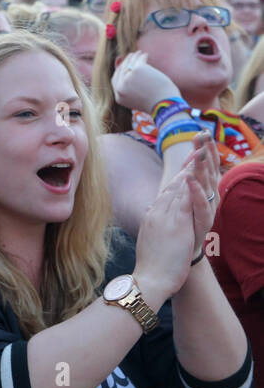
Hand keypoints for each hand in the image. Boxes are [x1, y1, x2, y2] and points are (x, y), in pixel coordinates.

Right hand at [112, 51, 181, 115]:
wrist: (165, 105)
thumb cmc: (157, 104)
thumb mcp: (139, 99)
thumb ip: (132, 90)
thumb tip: (130, 75)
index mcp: (119, 97)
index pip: (115, 81)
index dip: (119, 72)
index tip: (124, 66)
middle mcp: (121, 87)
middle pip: (120, 71)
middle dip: (125, 63)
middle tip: (130, 57)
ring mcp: (128, 78)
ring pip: (129, 64)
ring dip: (133, 57)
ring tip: (139, 54)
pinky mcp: (137, 70)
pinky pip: (138, 60)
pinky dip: (142, 56)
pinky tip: (145, 55)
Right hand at [135, 150, 201, 299]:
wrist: (148, 280)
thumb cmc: (151, 266)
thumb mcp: (149, 239)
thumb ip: (152, 225)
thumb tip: (150, 216)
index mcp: (152, 216)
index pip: (166, 190)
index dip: (178, 175)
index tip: (187, 164)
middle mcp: (156, 212)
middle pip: (172, 184)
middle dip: (185, 166)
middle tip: (196, 150)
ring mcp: (164, 217)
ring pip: (177, 188)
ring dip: (189, 170)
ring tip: (199, 154)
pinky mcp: (174, 224)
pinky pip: (183, 201)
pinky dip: (189, 186)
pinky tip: (196, 175)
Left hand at [186, 133, 219, 256]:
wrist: (178, 256)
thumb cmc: (181, 226)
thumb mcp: (181, 200)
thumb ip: (184, 182)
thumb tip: (187, 163)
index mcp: (202, 192)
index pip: (204, 166)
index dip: (204, 149)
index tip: (201, 131)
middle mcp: (208, 199)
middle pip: (209, 172)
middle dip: (207, 152)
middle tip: (205, 134)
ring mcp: (207, 210)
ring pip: (207, 186)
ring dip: (203, 168)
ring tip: (199, 153)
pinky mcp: (202, 223)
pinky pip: (200, 205)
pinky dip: (196, 192)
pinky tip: (190, 180)